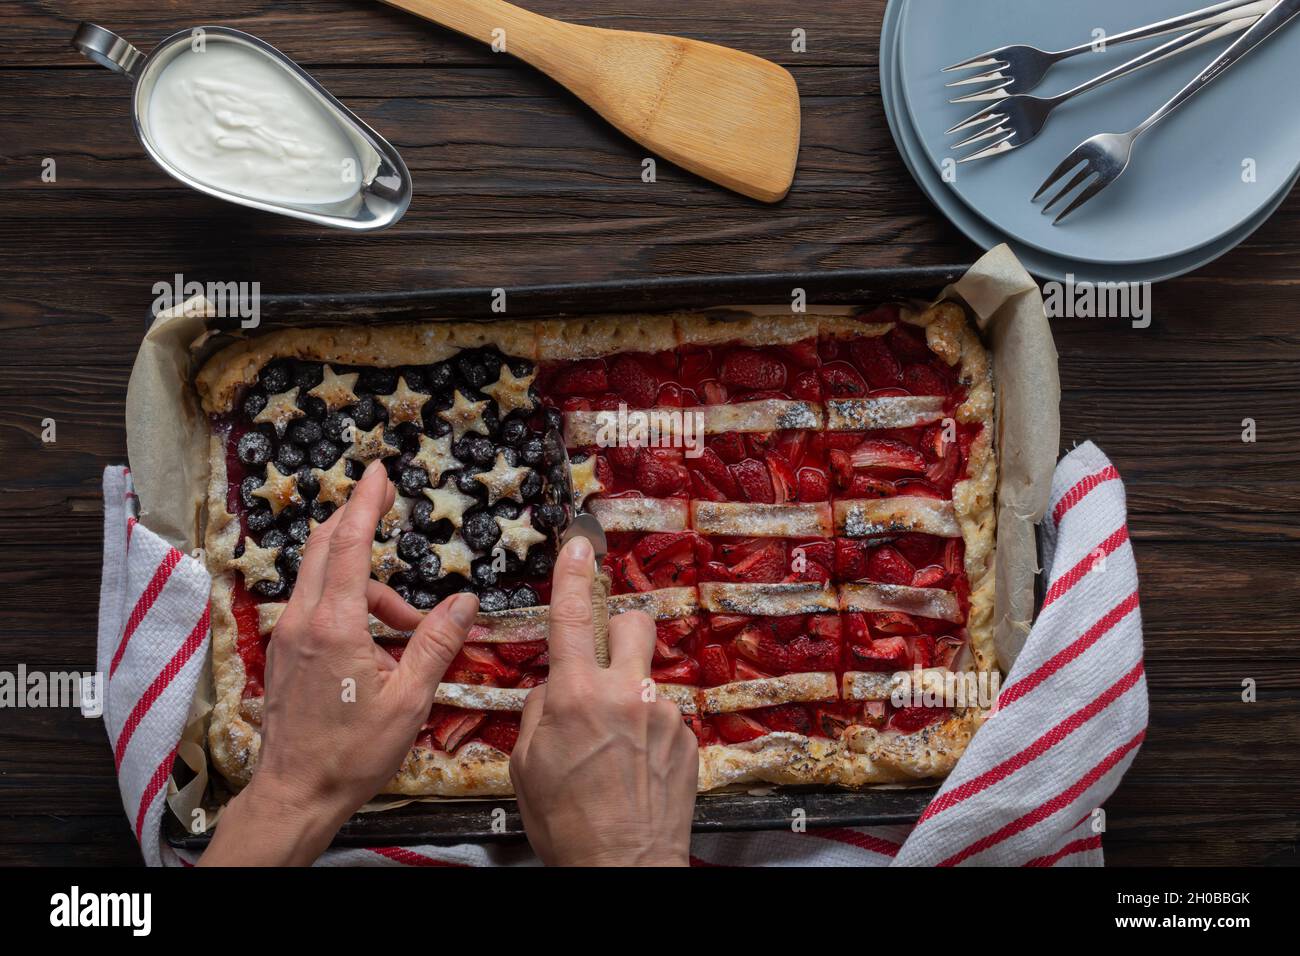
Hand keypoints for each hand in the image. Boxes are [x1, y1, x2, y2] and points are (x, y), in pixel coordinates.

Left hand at [201, 460, 477, 865]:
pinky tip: (375, 640)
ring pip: (322, 580)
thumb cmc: (351, 754)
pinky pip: (315, 607)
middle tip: (383, 499)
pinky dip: (346, 603)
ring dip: (364, 582)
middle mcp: (302, 622)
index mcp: (334, 627)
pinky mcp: (283, 653)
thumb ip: (436, 644)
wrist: (294, 795)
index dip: (366, 504)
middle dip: (356, 519)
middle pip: (325, 549)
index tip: (378, 473)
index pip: (350, 547)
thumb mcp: (408, 701)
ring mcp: (287, 636)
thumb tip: (465, 602)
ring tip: (407, 627)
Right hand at [510, 535, 698, 865]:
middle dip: (618, 630)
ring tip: (617, 743)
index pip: (570, 616)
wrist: (624, 866)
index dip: (572, 573)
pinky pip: (664, 713)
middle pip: (633, 622)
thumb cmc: (569, 824)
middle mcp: (626, 694)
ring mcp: (663, 713)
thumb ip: (540, 710)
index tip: (578, 544)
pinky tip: (636, 764)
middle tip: (605, 659)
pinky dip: (649, 729)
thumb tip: (554, 687)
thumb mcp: (526, 764)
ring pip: (649, 674)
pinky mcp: (687, 737)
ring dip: (632, 692)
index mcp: (576, 696)